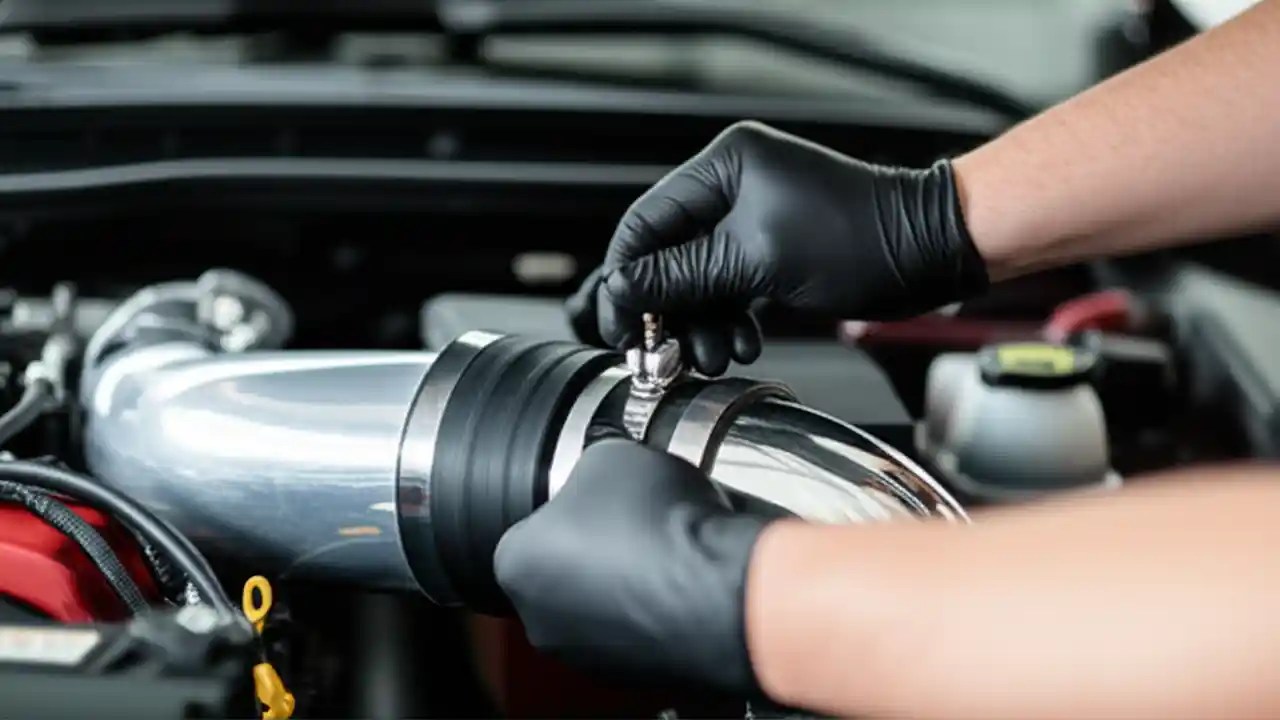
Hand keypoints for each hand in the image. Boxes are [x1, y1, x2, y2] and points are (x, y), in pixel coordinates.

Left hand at [493, 433, 770, 695]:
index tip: (599, 495)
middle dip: (593, 546)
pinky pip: (635, 632)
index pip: (531, 525)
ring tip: (662, 550)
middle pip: (561, 569)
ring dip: (623, 581)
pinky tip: (679, 580)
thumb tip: (596, 477)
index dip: (570, 503)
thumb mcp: (609, 455)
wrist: (725, 588)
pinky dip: (652, 611)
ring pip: (598, 605)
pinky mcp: (633, 676)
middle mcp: (539, 619)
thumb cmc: (661, 526)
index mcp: (516, 562)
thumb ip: (586, 471)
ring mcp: (586, 655)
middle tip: (632, 520)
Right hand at [567, 120, 988, 374]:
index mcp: (722, 165)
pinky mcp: (770, 249)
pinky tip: (739, 344)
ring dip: (700, 323)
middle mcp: (732, 185)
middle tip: (662, 353)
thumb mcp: (756, 260)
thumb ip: (681, 276)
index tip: (618, 322)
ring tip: (711, 356)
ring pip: (698, 279)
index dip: (626, 276)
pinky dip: (728, 319)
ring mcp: (752, 219)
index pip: (646, 222)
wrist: (928, 251)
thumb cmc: (858, 238)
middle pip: (669, 255)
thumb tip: (621, 289)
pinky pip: (728, 287)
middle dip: (668, 310)